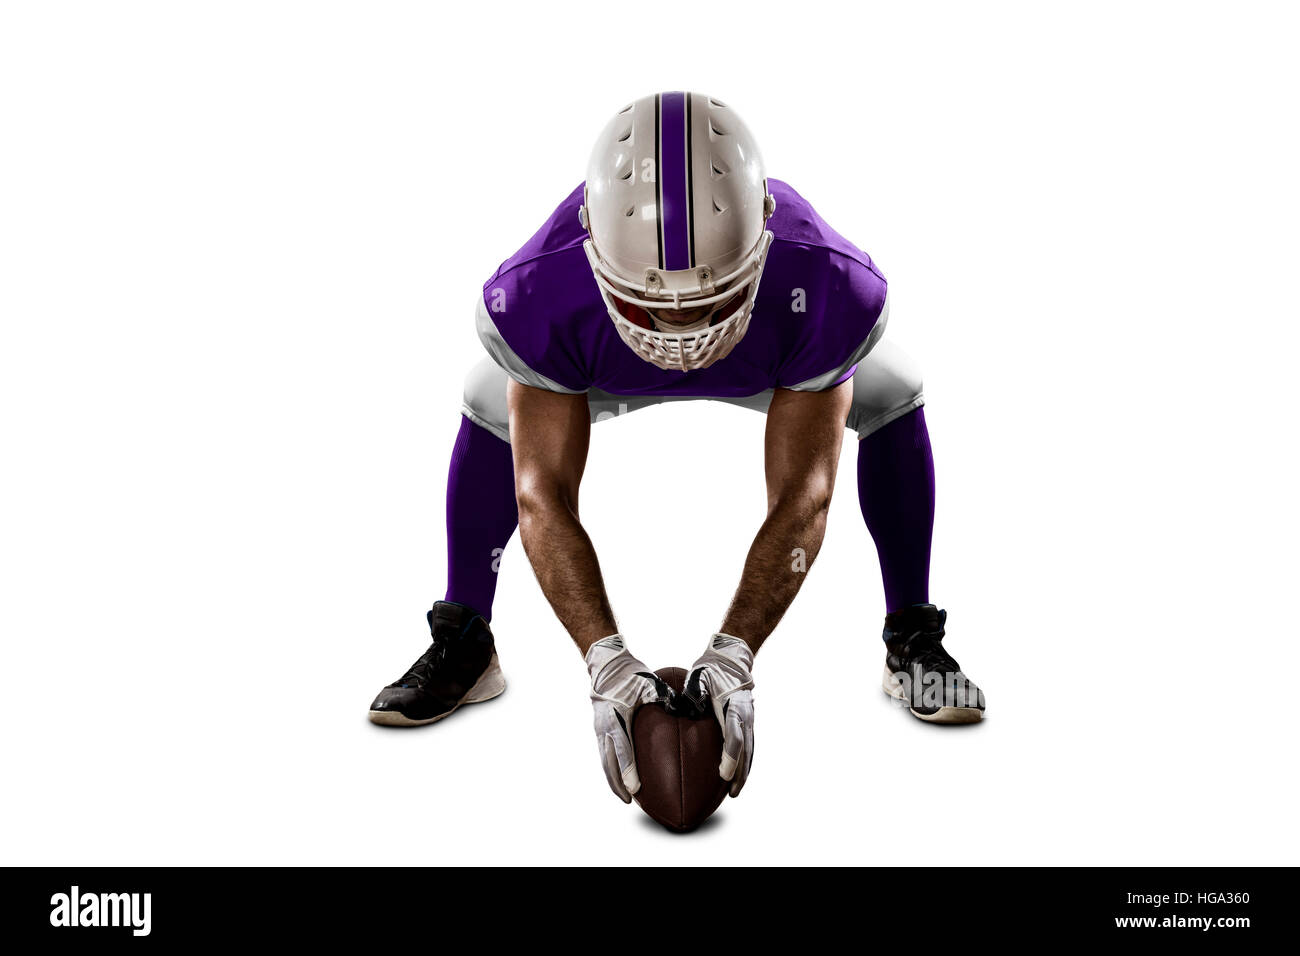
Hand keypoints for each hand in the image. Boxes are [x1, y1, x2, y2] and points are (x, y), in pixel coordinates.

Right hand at [585, 634, 669, 802]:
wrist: (606, 664)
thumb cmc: (629, 673)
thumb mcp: (649, 682)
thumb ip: (664, 696)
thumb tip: (686, 709)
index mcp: (615, 716)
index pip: (621, 748)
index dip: (627, 770)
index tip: (635, 787)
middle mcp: (604, 725)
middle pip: (608, 762)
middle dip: (618, 783)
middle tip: (630, 800)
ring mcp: (599, 728)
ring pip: (605, 760)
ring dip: (614, 779)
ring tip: (626, 796)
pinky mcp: (600, 729)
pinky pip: (605, 753)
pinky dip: (613, 768)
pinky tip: (623, 778)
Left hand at [684, 634, 755, 796]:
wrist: (731, 659)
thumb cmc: (711, 669)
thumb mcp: (698, 678)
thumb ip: (691, 694)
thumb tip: (674, 710)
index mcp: (734, 704)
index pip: (735, 734)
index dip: (731, 756)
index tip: (724, 774)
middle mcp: (746, 714)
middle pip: (747, 749)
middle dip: (741, 772)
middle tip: (732, 792)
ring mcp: (750, 719)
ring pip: (750, 750)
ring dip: (744, 771)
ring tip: (734, 791)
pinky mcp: (748, 722)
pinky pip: (747, 746)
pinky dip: (743, 762)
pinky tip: (733, 776)